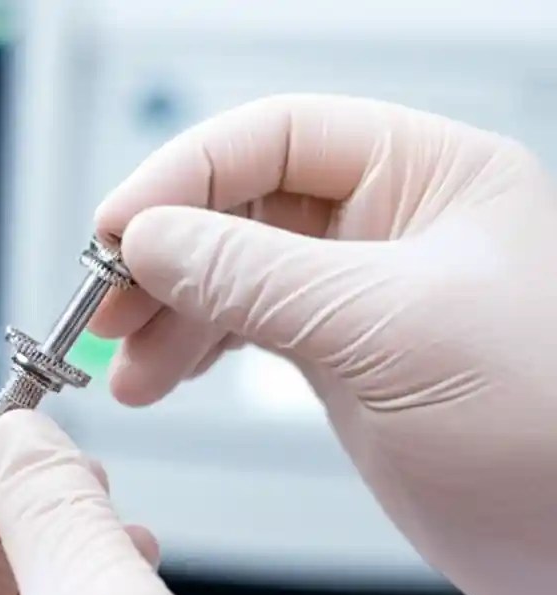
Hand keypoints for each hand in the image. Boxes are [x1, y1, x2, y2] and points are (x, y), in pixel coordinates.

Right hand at [91, 93, 556, 594]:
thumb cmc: (550, 430)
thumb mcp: (386, 330)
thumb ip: (253, 275)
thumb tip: (150, 237)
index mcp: (429, 177)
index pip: (276, 137)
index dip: (184, 174)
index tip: (117, 229)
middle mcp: (393, 223)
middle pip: (240, 204)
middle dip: (166, 255)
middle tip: (109, 307)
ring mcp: (362, 291)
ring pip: (231, 270)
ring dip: (167, 312)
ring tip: (128, 366)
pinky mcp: (343, 355)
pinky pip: (245, 327)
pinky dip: (192, 348)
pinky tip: (160, 375)